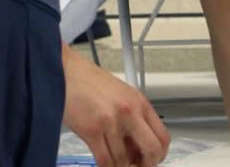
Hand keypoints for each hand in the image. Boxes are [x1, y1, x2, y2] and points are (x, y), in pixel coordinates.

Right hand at [62, 48, 170, 166]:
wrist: (66, 72)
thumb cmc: (90, 82)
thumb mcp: (121, 95)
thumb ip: (133, 118)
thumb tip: (138, 147)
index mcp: (139, 102)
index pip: (163, 136)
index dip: (159, 155)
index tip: (152, 160)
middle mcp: (129, 112)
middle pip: (151, 150)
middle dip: (145, 164)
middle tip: (136, 165)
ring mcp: (111, 122)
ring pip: (124, 160)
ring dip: (120, 165)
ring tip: (114, 160)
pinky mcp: (91, 130)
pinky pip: (105, 161)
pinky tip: (103, 162)